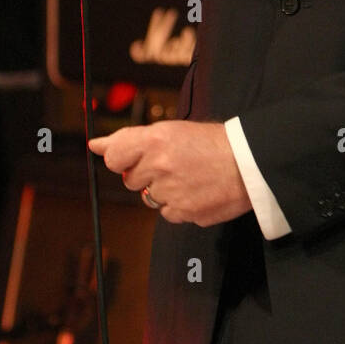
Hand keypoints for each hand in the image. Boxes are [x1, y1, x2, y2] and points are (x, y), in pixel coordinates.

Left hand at [88, 120, 252, 225]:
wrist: (250, 162)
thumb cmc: (212, 142)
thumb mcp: (171, 130)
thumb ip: (130, 139)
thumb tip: (94, 145)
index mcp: (156, 140)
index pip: (113, 156)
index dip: (121, 158)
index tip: (131, 158)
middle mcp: (160, 166)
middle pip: (130, 180)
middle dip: (146, 173)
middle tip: (173, 163)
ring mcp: (172, 192)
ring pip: (149, 198)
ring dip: (163, 190)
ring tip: (189, 176)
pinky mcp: (184, 213)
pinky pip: (168, 213)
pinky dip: (179, 205)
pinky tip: (196, 191)